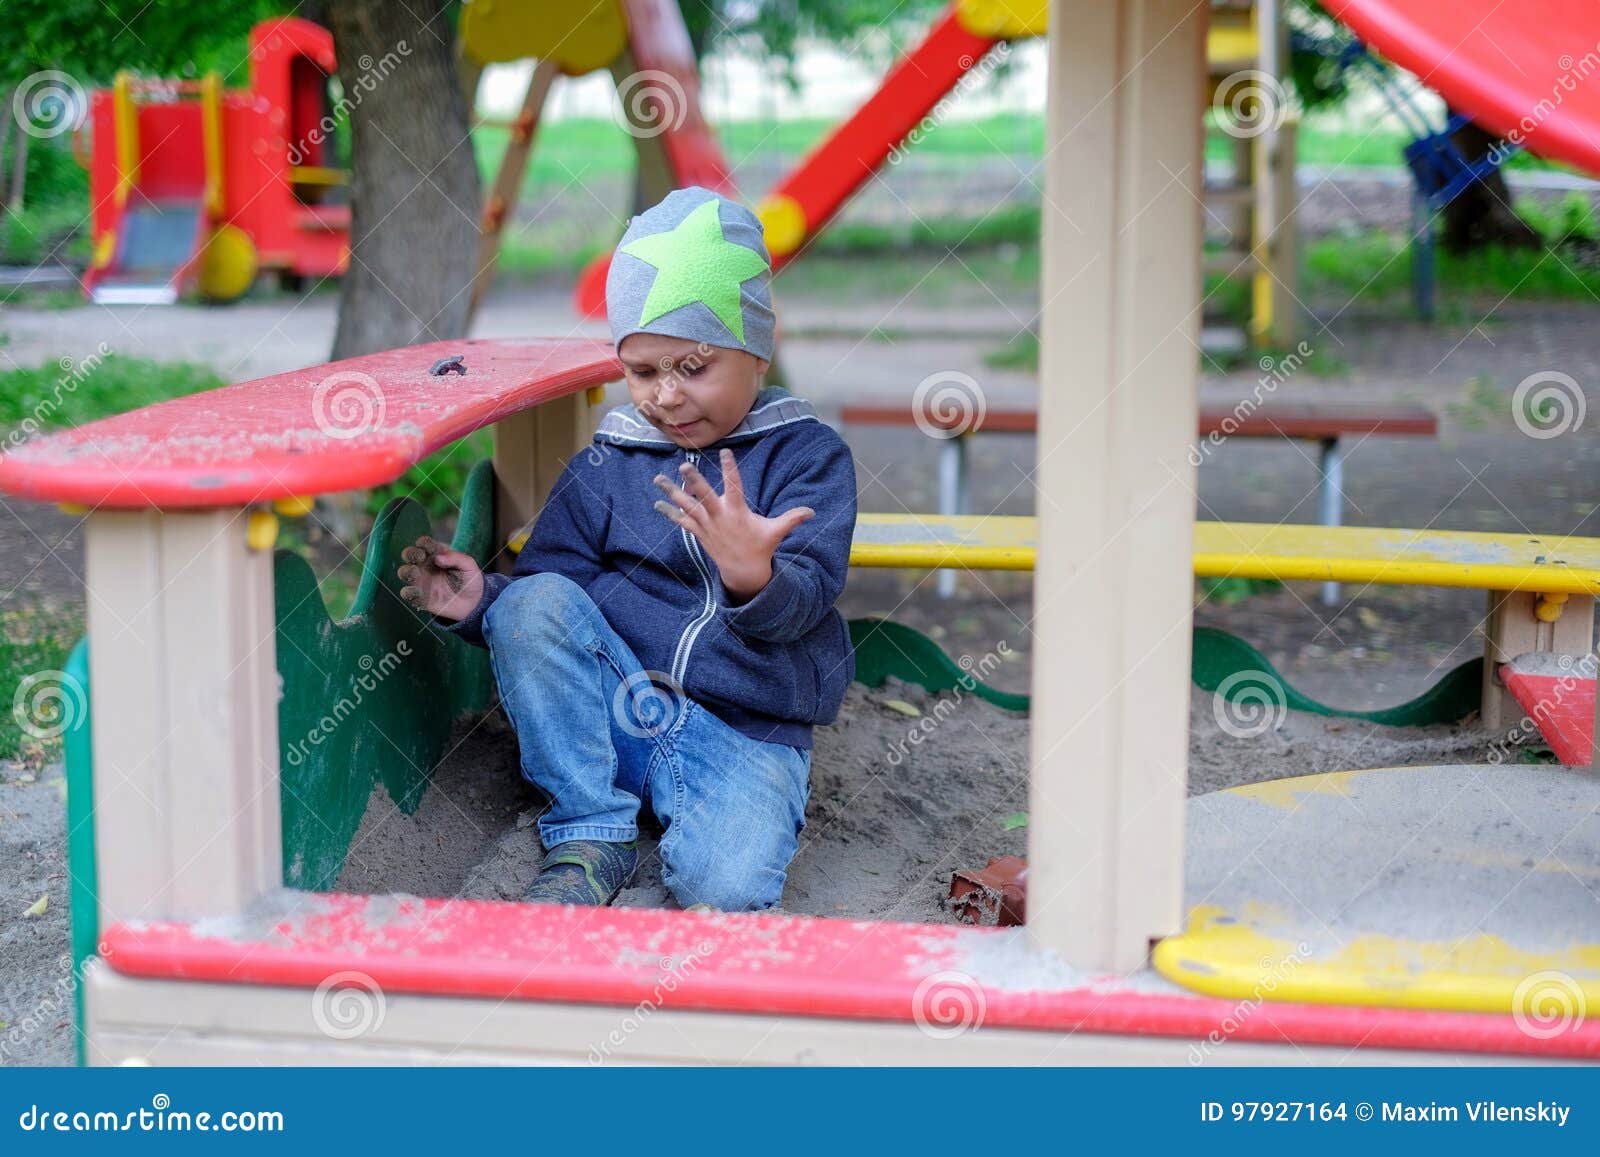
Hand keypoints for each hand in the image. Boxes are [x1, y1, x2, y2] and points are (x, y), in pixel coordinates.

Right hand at [397, 535, 484, 620]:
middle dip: (410, 553)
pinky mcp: (421, 597)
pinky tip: (418, 591)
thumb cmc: (471, 581)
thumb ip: (456, 558)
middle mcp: (426, 566)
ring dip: (406, 571)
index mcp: (437, 555)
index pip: (424, 544)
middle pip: (409, 555)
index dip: (423, 543)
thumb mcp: (469, 566)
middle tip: (420, 557)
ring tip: (416, 573)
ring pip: (404, 572)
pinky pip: (407, 593)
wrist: (474, 603)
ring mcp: (422, 581)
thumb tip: (438, 557)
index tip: (429, 548)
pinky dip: (408, 591)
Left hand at [653, 447, 813, 602]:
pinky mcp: (700, 534)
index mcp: (738, 512)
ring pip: (687, 506)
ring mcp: (707, 526)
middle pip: (704, 496)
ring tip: (658, 479)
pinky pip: (683, 522)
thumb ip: (792, 519)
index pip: (734, 486)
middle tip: (683, 466)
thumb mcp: (776, 531)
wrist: (744, 572)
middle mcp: (720, 517)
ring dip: (672, 493)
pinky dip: (670, 513)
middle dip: (694, 481)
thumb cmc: (760, 547)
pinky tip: (657, 503)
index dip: (731, 468)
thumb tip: (812, 512)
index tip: (726, 451)